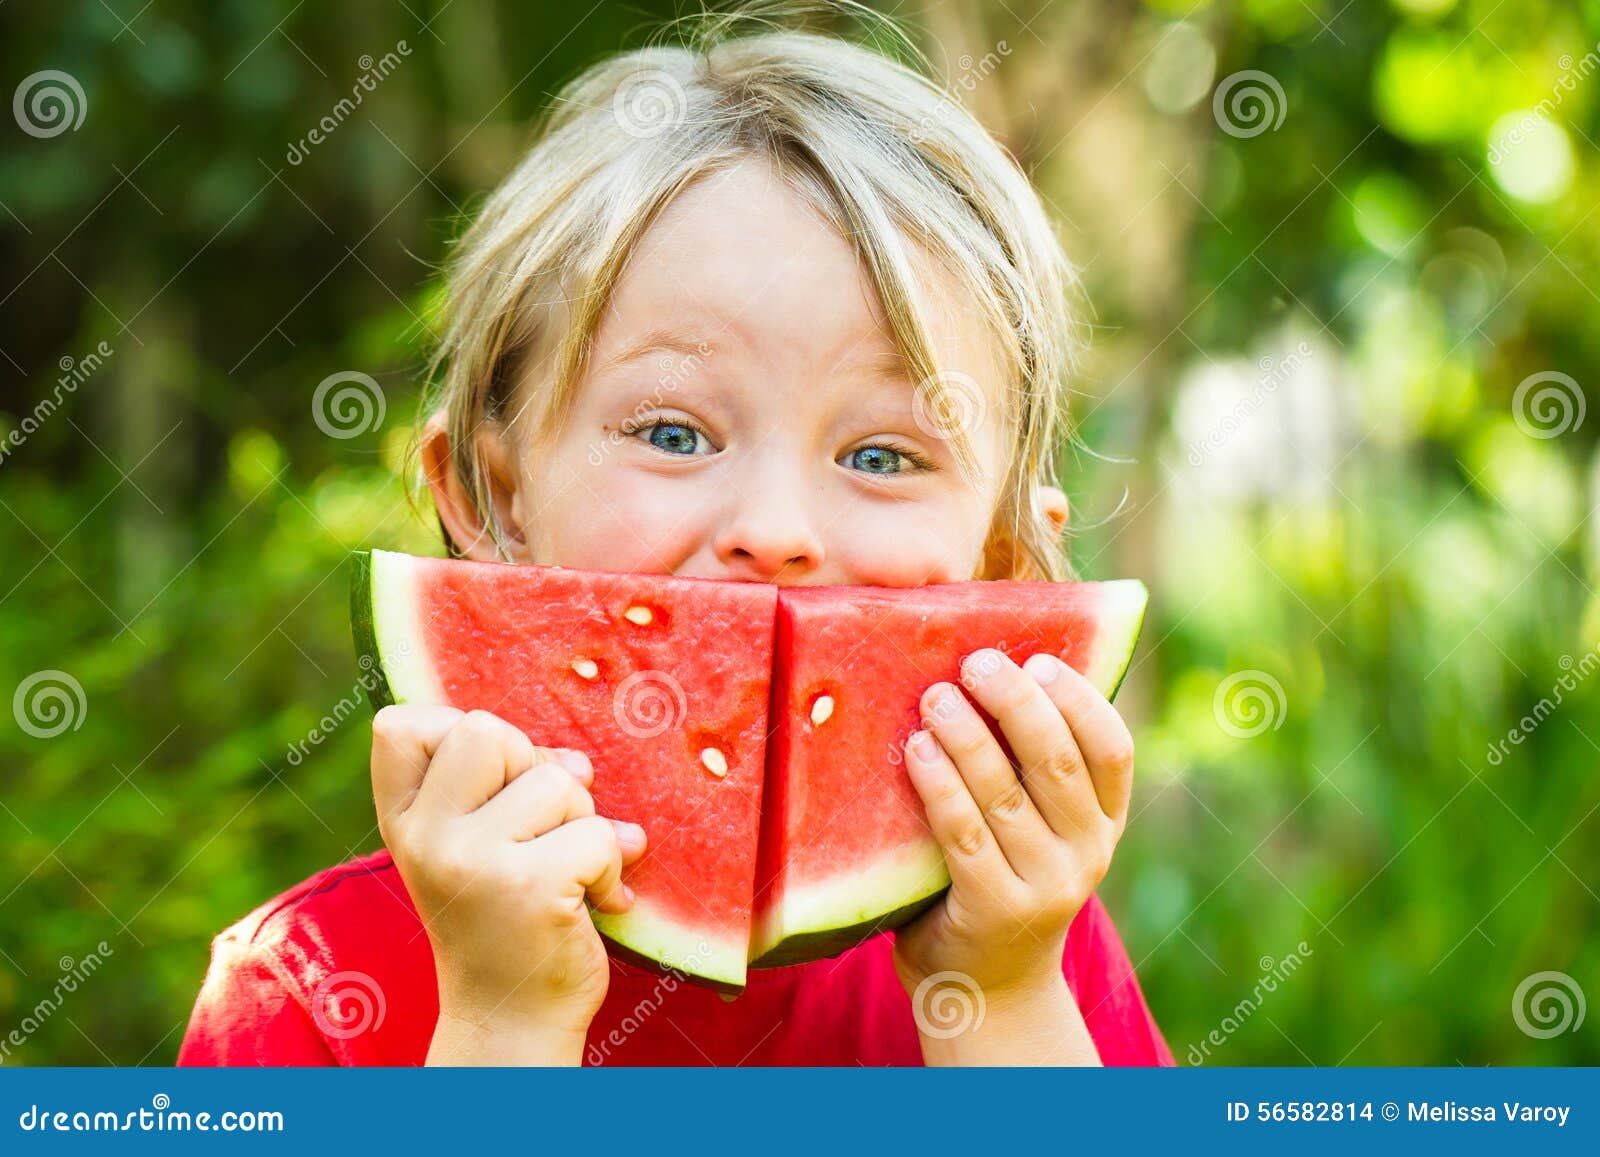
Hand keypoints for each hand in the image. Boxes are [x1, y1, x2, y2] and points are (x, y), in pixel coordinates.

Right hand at [369, 705, 646, 1064]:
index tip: (490, 788)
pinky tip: (595, 902)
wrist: (511, 1021)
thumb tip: (577, 760)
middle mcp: (426, 838)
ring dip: (583, 822)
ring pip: (558, 781)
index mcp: (404, 823)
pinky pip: (598, 833)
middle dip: (535, 769)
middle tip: (540, 830)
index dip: (461, 736)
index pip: (405, 725)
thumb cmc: (504, 920)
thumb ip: (498, 786)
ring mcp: (474, 862)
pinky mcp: (531, 887)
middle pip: (488, 731)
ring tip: (567, 872)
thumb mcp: (474, 846)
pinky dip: (613, 866)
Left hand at [893, 648, 1133, 1009]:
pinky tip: (918, 750)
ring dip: (967, 736)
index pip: (1113, 750)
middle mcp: (1087, 853)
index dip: (1080, 700)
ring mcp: (1045, 886)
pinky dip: (940, 786)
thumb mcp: (1039, 829)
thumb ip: (1029, 769)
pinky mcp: (995, 909)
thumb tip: (986, 671)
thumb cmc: (1002, 879)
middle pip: (1056, 761)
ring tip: (935, 697)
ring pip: (1005, 793)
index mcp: (1105, 821)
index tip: (1040, 660)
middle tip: (975, 662)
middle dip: (1015, 702)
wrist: (988, 988)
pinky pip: (964, 835)